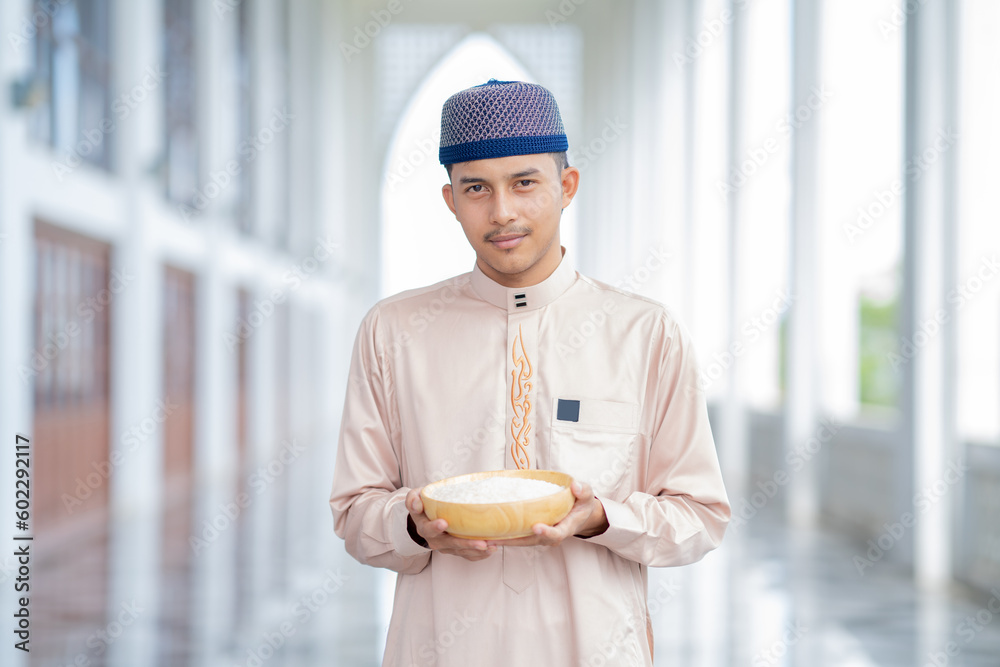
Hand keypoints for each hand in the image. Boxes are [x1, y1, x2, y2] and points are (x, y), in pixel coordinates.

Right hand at [405, 487, 497, 560]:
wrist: (425, 518)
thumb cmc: (423, 504)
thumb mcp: (414, 497)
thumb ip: (413, 499)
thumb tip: (417, 504)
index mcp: (424, 526)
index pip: (428, 529)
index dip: (435, 527)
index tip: (444, 523)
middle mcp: (434, 540)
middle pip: (450, 544)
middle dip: (466, 544)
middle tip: (481, 543)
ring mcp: (446, 547)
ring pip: (461, 552)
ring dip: (477, 551)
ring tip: (491, 546)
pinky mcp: (455, 550)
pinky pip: (467, 556)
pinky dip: (479, 555)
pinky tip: (491, 550)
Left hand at [485, 480, 607, 547]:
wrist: (579, 514)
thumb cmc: (581, 504)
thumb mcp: (586, 495)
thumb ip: (582, 491)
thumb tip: (575, 487)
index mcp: (565, 528)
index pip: (556, 534)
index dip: (546, 532)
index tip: (536, 526)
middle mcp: (550, 536)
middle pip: (531, 541)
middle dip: (513, 541)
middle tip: (496, 539)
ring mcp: (539, 536)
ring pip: (520, 541)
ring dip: (503, 541)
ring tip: (484, 539)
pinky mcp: (531, 533)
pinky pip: (517, 537)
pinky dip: (503, 536)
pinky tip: (487, 533)